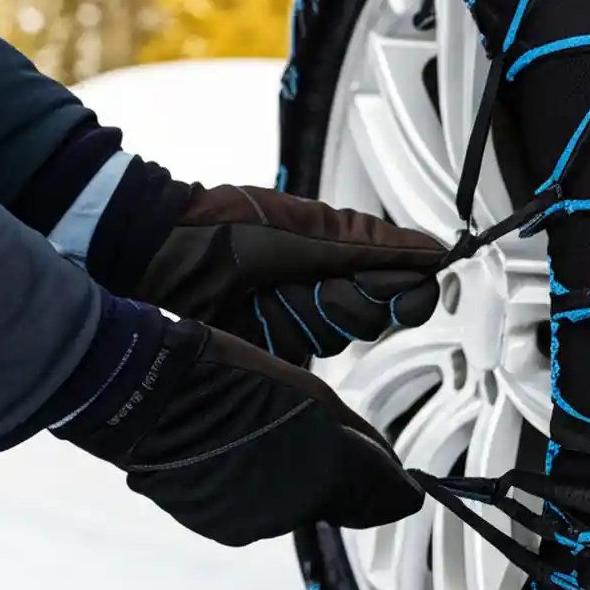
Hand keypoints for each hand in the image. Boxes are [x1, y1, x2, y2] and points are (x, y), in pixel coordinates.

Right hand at [52, 311, 423, 545]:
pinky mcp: (219, 527)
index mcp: (329, 469)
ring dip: (294, 480)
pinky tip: (235, 452)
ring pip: (298, 507)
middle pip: (343, 503)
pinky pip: (257, 512)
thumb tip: (385, 461)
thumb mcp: (311, 391)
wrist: (145, 391)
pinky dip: (256, 488)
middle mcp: (297, 508)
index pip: (390, 498)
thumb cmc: (228, 374)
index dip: (394, 482)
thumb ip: (356, 435)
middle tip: (311, 432)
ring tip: (262, 434)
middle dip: (340, 475)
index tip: (393, 471)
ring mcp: (256, 522)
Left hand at [91, 168, 447, 364]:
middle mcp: (318, 288)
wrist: (158, 252)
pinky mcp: (269, 349)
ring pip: (333, 339)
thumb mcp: (307, 231)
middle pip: (367, 315)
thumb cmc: (226, 227)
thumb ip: (372, 246)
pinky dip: (285, 346)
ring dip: (305, 318)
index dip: (403, 291)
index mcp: (336, 252)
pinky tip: (259, 324)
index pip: (396, 282)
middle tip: (314, 285)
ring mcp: (293, 320)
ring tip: (269, 296)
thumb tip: (432, 251)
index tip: (409, 296)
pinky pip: (299, 362)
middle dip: (344, 302)